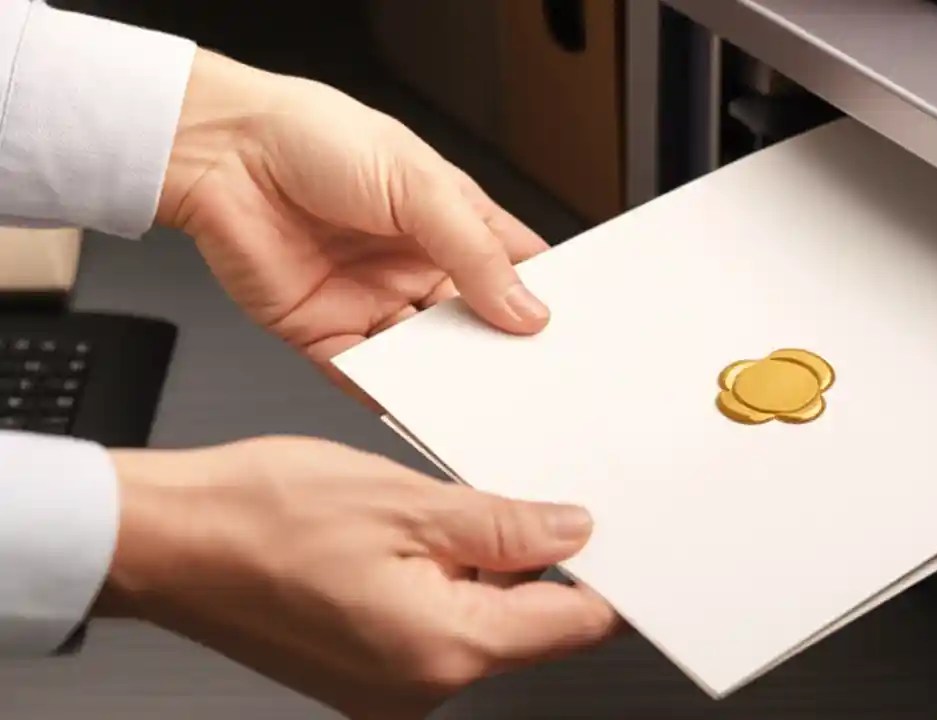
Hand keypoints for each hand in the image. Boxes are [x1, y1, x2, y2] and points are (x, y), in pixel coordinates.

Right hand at [97, 436, 617, 719]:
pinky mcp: (363, 673)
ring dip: (485, 567)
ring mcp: (388, 687)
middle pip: (528, 625)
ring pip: (481, 623)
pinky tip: (417, 535)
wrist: (165, 540)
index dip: (611, 579)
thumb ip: (505, 525)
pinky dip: (445, 582)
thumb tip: (574, 533)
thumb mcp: (406, 501)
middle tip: (526, 495)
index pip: (572, 625)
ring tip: (445, 510)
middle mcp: (418, 686)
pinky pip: (436, 627)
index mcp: (442, 647)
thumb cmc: (259, 515)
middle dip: (539, 562)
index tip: (629, 542)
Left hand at [156, 50, 551, 389]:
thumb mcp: (420, 185)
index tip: (571, 333)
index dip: (542, 300)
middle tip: (533, 379)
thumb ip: (476, 252)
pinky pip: (366, 378)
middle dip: (500, 351)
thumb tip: (528, 309)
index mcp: (449, 223)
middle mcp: (415, 268)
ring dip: (450, 379)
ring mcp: (373, 304)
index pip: (512, 270)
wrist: (222, 152)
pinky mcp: (326, 336)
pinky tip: (419, 404)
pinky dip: (393, 396)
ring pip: (426, 360)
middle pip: (474, 325)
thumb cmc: (316, 138)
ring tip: (482, 397)